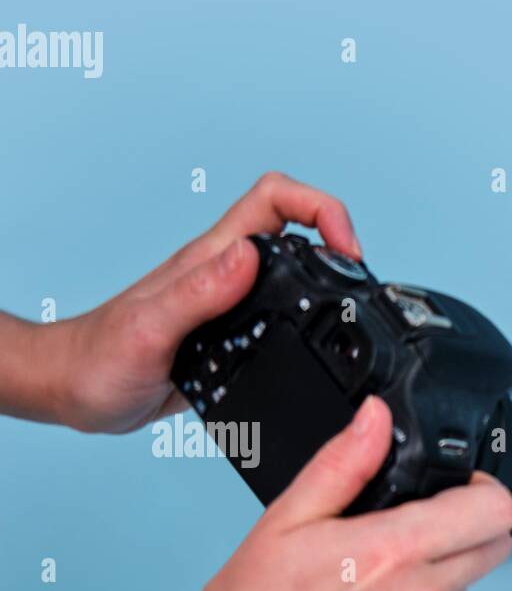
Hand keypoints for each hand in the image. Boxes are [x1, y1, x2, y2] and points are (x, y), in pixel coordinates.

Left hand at [56, 172, 362, 433]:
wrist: (74, 391)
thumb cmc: (99, 361)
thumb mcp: (151, 329)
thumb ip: (200, 292)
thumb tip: (250, 255)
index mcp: (211, 259)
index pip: (276, 199)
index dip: (322, 210)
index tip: (347, 249)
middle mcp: (223, 273)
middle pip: (294, 226)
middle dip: (338, 240)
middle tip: (358, 281)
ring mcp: (227, 302)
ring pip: (291, 269)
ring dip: (327, 277)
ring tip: (349, 307)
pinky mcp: (228, 335)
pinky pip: (278, 312)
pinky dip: (306, 320)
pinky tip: (312, 347)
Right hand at [170, 394, 511, 590]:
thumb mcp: (286, 519)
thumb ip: (344, 463)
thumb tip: (377, 418)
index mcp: (391, 551)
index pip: (494, 510)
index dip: (482, 490)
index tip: (457, 488)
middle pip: (496, 547)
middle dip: (472, 528)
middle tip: (423, 526)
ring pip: (470, 586)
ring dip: (445, 572)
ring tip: (381, 575)